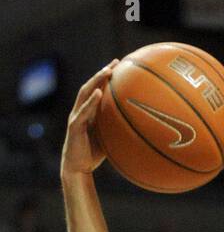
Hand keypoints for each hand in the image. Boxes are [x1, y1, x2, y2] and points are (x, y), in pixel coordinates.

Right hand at [60, 61, 119, 176]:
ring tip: (107, 71)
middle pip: (91, 85)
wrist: (78, 169)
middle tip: (117, 62)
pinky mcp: (74, 126)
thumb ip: (118, 128)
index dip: (107, 77)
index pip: (97, 89)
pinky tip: (100, 92)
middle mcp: (80, 110)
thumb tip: (140, 126)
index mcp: (89, 112)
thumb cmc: (94, 155)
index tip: (120, 66)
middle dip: (103, 73)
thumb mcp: (110, 138)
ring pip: (85, 93)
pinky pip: (83, 111)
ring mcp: (76, 116)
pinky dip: (91, 101)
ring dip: (97, 81)